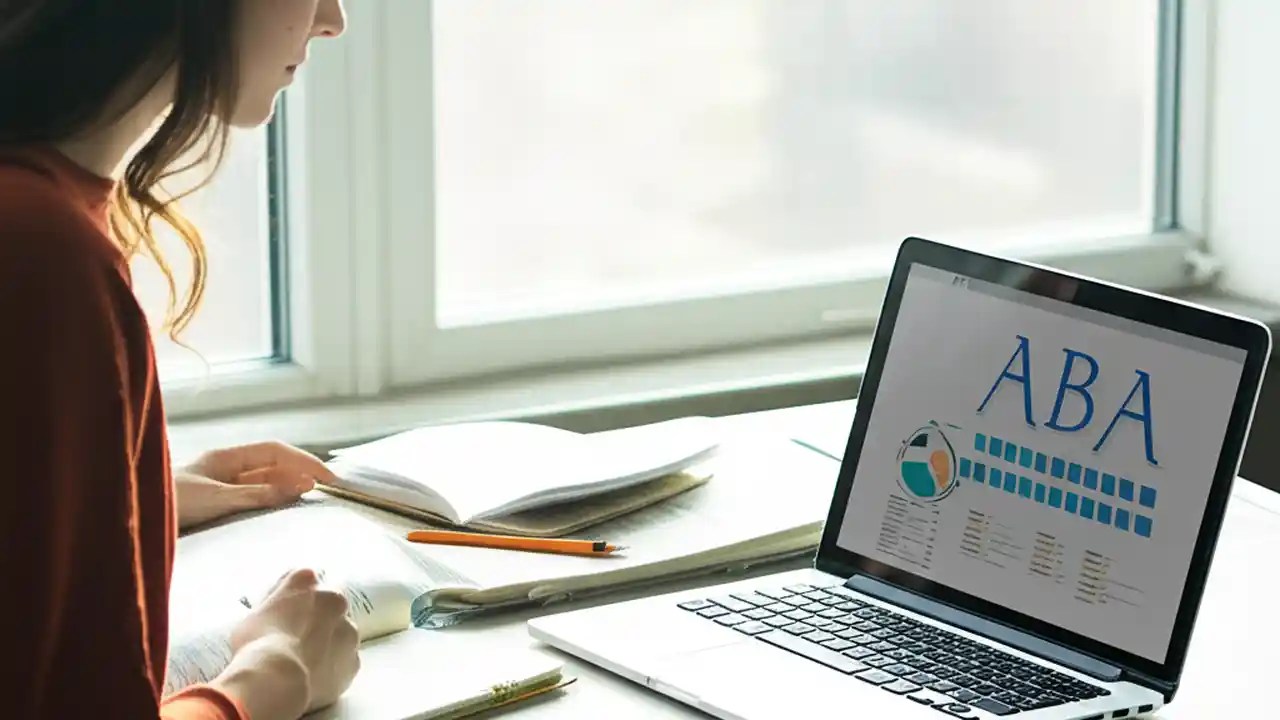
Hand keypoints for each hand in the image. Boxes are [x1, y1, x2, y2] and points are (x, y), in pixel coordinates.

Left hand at [175, 441, 336, 529]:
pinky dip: (271, 502)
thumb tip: (301, 487)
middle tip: (328, 489)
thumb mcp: (216, 499)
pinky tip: (283, 509)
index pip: (276, 451)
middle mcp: (224, 469)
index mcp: (225, 457)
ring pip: (264, 483)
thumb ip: (258, 494)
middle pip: (272, 465)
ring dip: (288, 488)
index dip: (305, 460)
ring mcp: (220, 487)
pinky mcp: (215, 506)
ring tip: (311, 499)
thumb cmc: (167, 505)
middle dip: (300, 473)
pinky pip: (252, 499)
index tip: (328, 477)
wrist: (129, 524)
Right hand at [212, 569, 361, 719]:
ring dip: (327, 644)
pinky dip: (332, 669)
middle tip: (294, 641)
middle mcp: (333, 599)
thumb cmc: (255, 645)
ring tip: (303, 664)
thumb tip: (275, 613)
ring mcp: (348, 630)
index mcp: (305, 581)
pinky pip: (343, 662)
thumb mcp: (252, 616)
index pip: (302, 581)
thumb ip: (271, 608)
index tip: (282, 616)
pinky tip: (313, 679)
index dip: (291, 601)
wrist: (276, 679)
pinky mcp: (353, 661)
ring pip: (340, 634)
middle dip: (316, 620)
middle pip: (328, 606)